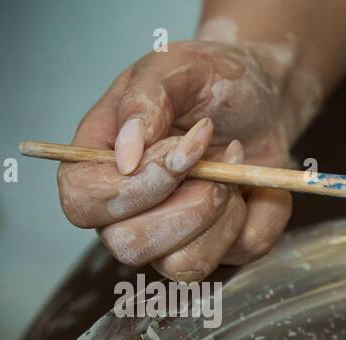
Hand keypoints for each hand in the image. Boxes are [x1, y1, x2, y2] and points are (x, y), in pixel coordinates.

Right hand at [57, 40, 296, 280]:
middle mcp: (125, 214)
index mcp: (94, 168)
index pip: (84, 204)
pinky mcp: (222, 249)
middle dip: (186, 206)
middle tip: (213, 159)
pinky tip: (251, 181)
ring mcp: (172, 239)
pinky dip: (259, 212)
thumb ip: (142, 103)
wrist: (261, 97)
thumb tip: (126, 156)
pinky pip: (241, 251)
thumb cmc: (206, 81)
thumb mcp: (172, 69)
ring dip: (222, 211)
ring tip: (232, 164)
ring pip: (186, 265)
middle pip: (130, 246)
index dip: (132, 188)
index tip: (179, 151)